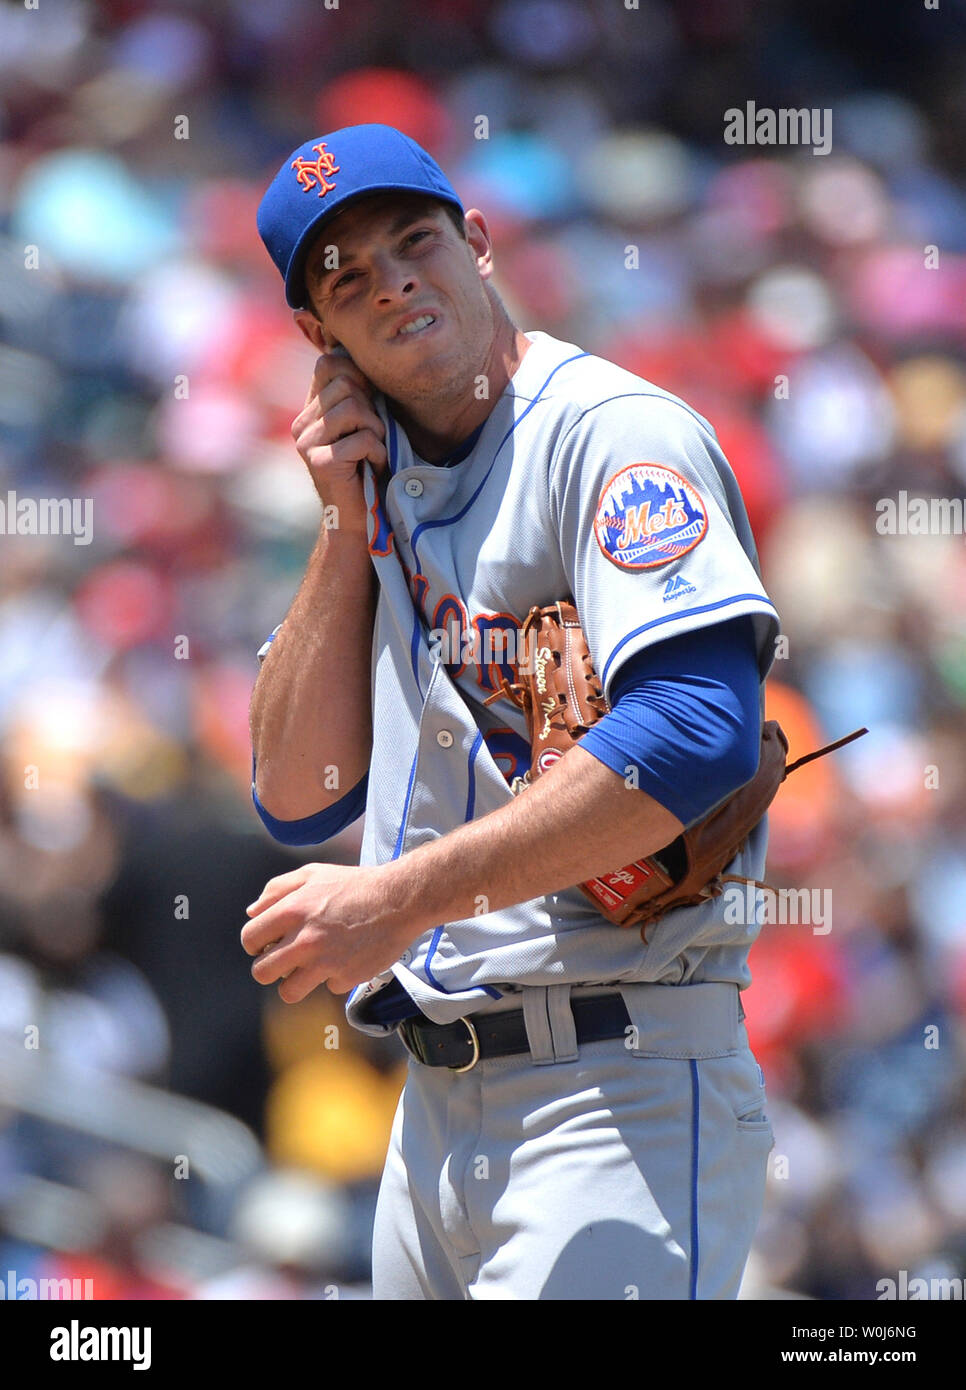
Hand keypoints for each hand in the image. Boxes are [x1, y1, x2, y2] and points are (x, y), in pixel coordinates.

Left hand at [241, 862, 410, 1001]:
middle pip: (262, 972)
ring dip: (295, 982)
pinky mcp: (347, 977)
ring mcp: (326, 962)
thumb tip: (252, 912)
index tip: (268, 943)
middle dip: (269, 967)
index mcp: (292, 911)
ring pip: (288, 992)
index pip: (249, 939)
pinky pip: (328, 988)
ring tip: (310, 968)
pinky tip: (346, 958)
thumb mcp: (313, 873)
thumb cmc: (355, 885)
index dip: (255, 943)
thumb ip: (276, 889)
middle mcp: (305, 939)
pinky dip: (335, 977)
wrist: (399, 900)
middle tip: (285, 959)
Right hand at [291, 353, 387, 506]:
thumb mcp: (361, 426)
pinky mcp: (320, 463)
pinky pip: (361, 439)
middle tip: (373, 437)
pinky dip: (377, 453)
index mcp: (310, 410)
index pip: (328, 365)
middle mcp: (301, 424)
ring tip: (372, 452)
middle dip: (371, 410)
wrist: (357, 519)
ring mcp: (306, 443)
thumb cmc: (367, 469)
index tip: (370, 401)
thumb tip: (365, 359)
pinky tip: (372, 467)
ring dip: (376, 432)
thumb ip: (357, 396)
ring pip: (353, 409)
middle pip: (346, 385)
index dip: (356, 375)